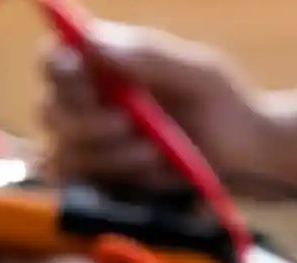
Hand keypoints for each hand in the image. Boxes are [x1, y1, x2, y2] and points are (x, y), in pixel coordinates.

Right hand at [43, 21, 283, 186]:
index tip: (80, 75)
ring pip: (65, 151)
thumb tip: (92, 44)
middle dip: (86, 121)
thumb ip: (146, 55)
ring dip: (108, 154)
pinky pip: (78, 184)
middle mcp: (90, 104)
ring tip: (153, 152)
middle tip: (128, 124)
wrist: (247, 159)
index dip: (57, 66)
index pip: (56, 59)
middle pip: (50, 111)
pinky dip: (111, 178)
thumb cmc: (224, 105)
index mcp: (106, 67)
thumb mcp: (195, 71)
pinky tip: (144, 173)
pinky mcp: (98, 181)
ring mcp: (91, 146)